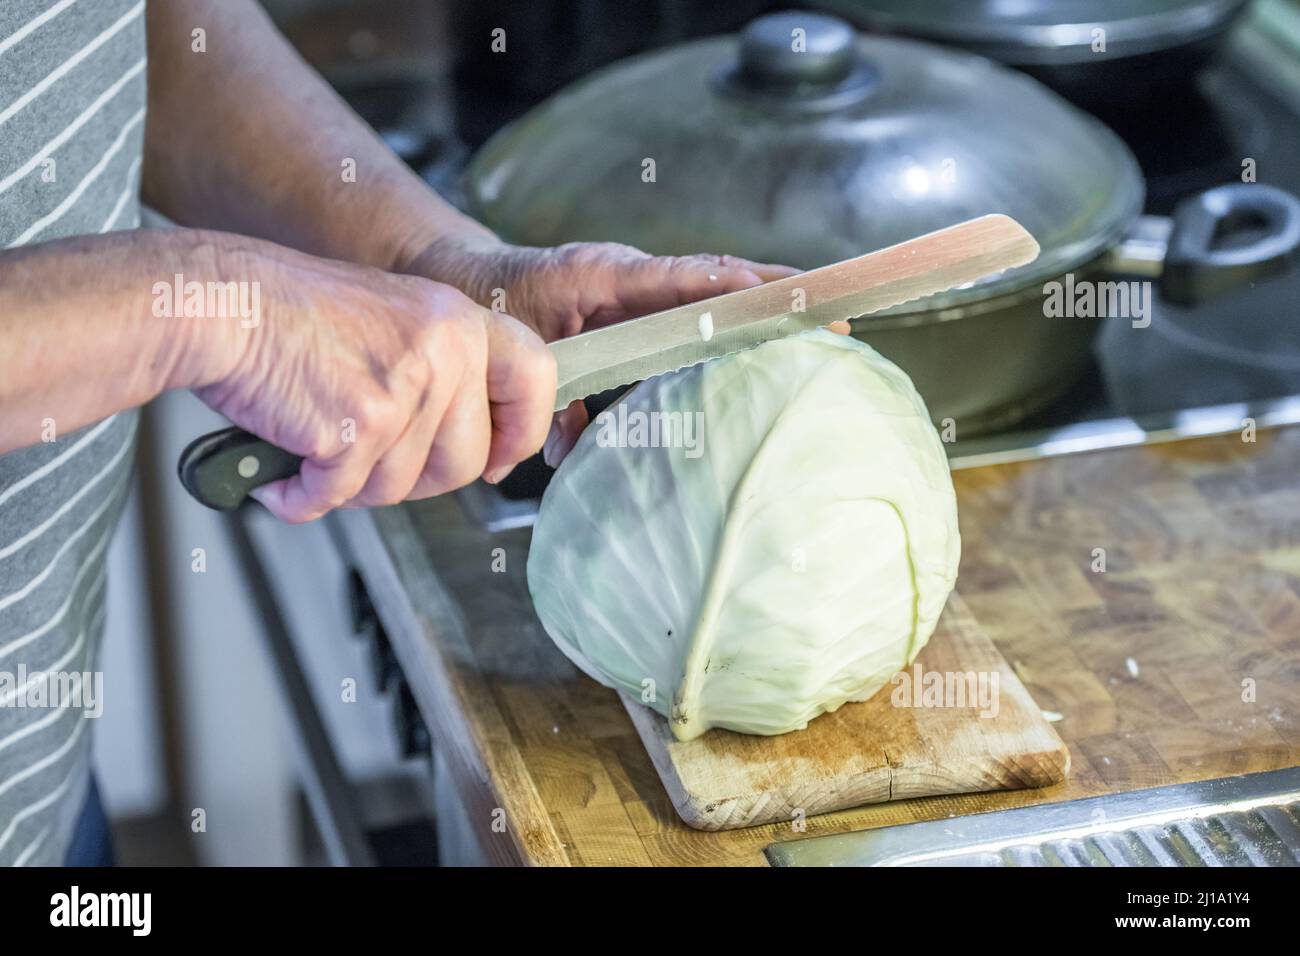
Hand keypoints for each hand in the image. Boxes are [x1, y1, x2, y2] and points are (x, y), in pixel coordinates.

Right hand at [179, 232, 554, 522]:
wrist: (220, 304)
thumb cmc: (289, 318)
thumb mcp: (393, 322)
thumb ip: (441, 375)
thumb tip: (479, 452)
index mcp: (458, 320)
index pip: (537, 377)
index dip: (523, 431)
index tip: (501, 459)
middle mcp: (445, 348)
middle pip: (466, 461)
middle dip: (415, 478)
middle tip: (365, 460)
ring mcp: (407, 386)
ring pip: (404, 487)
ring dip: (353, 485)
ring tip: (316, 446)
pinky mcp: (361, 423)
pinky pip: (343, 495)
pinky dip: (304, 496)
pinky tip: (286, 470)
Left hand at [398, 235, 821, 462]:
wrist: (467, 277)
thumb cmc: (492, 304)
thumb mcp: (519, 352)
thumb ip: (548, 404)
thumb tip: (567, 454)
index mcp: (606, 275)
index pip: (689, 279)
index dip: (741, 292)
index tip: (790, 303)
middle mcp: (633, 273)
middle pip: (719, 279)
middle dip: (777, 296)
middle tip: (833, 317)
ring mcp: (639, 284)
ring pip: (713, 289)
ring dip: (762, 305)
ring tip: (816, 324)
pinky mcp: (637, 298)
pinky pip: (691, 305)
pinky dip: (727, 318)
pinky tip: (758, 342)